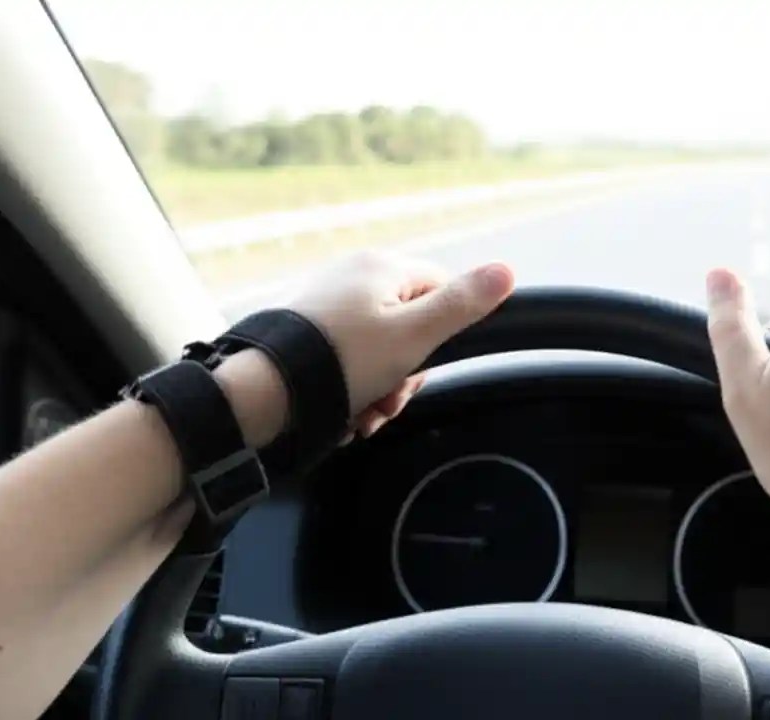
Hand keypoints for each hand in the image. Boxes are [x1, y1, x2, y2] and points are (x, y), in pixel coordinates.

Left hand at [217, 252, 513, 445]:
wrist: (263, 393)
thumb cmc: (340, 361)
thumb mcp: (413, 335)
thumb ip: (461, 304)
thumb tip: (507, 270)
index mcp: (381, 267)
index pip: (441, 288)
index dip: (442, 332)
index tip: (423, 364)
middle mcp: (352, 277)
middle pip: (409, 326)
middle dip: (405, 374)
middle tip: (389, 401)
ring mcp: (326, 306)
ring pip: (378, 351)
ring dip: (379, 390)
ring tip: (362, 415)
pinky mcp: (305, 335)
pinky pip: (346, 362)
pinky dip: (350, 390)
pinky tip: (342, 414)